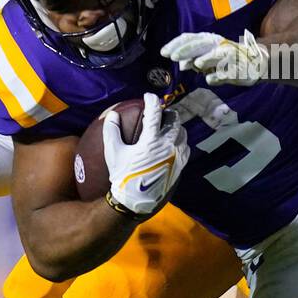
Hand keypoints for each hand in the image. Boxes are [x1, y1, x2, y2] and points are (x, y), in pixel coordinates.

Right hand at [103, 92, 188, 216]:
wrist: (136, 201)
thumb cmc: (122, 176)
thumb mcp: (113, 152)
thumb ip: (112, 131)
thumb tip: (112, 114)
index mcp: (151, 140)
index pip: (155, 113)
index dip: (152, 100)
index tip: (148, 97)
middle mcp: (168, 146)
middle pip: (175, 120)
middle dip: (168, 113)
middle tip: (161, 113)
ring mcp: (177, 156)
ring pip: (183, 133)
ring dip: (176, 127)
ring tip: (167, 127)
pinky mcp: (181, 166)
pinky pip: (186, 148)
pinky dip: (180, 141)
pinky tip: (173, 144)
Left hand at [161, 30, 268, 86]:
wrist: (256, 63)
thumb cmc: (227, 61)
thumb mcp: (208, 60)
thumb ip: (194, 60)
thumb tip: (180, 64)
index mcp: (210, 40)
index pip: (190, 38)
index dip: (176, 44)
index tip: (164, 52)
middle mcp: (219, 44)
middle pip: (201, 43)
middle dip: (187, 49)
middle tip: (174, 57)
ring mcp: (231, 55)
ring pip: (217, 53)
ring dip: (208, 57)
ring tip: (197, 64)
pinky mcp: (240, 68)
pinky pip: (229, 71)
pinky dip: (220, 75)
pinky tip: (210, 79)